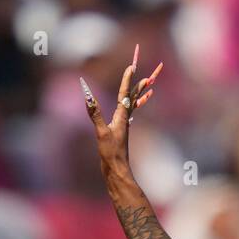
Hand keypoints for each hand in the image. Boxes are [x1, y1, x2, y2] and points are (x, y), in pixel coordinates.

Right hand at [81, 45, 162, 180]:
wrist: (117, 172)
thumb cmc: (111, 154)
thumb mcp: (101, 133)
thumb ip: (95, 114)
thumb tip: (88, 97)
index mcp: (121, 116)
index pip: (125, 93)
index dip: (127, 79)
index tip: (131, 66)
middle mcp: (125, 118)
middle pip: (134, 96)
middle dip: (141, 83)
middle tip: (150, 71)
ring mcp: (123, 125)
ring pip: (134, 103)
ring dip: (140, 91)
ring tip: (148, 82)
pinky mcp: (121, 131)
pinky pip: (129, 113)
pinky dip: (134, 105)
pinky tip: (133, 105)